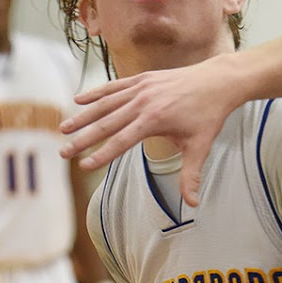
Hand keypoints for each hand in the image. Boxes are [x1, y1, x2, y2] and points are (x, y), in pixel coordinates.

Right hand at [61, 55, 240, 207]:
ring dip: (83, 116)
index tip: (84, 166)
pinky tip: (78, 100)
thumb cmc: (209, 116)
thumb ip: (190, 175)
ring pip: (105, 104)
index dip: (102, 155)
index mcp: (155, 120)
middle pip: (107, 123)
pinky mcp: (142, 79)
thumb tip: (192, 204)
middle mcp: (143, 102)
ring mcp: (141, 88)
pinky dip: (96, 93)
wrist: (218, 81)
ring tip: (63, 129)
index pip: (122, 141)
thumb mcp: (200, 147)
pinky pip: (114, 87)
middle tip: (63, 152)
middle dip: (83, 139)